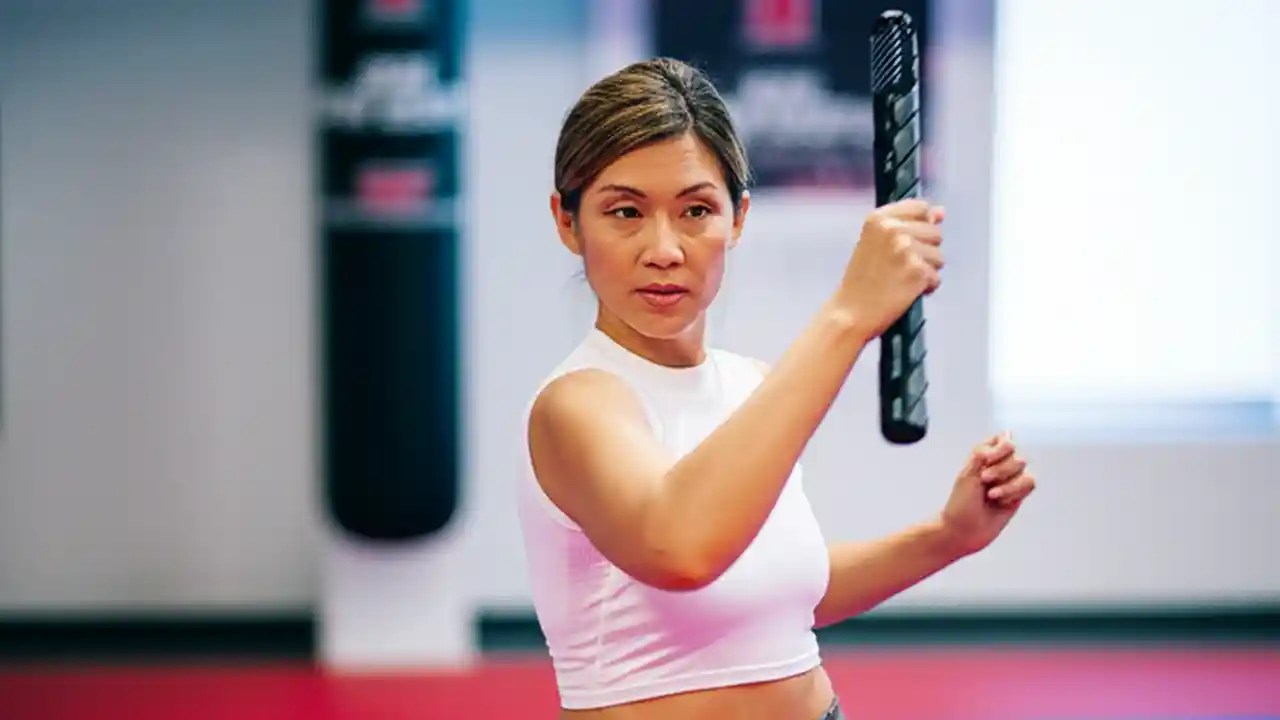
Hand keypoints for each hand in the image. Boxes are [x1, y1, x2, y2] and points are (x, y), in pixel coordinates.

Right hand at [831, 199, 944, 339]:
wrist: (850, 313)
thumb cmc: (861, 282)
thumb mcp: (877, 243)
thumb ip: (909, 224)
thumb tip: (940, 212)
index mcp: (879, 218)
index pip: (921, 208)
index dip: (921, 226)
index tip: (907, 242)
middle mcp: (893, 229)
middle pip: (935, 232)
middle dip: (924, 251)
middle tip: (899, 267)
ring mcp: (906, 249)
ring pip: (939, 256)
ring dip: (926, 270)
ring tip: (901, 279)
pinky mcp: (918, 270)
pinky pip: (936, 277)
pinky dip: (925, 288)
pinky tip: (905, 291)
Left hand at [937, 432, 1036, 557]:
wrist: (963, 530)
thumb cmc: (960, 504)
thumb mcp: (968, 474)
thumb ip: (986, 453)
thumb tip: (1005, 434)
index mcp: (984, 457)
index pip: (1004, 440)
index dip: (1001, 448)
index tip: (986, 460)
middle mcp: (998, 466)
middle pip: (1016, 455)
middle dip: (1001, 469)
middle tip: (984, 480)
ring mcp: (1009, 481)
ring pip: (1024, 470)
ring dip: (1008, 483)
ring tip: (991, 495)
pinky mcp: (1017, 496)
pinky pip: (1029, 484)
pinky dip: (1015, 492)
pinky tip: (1001, 501)